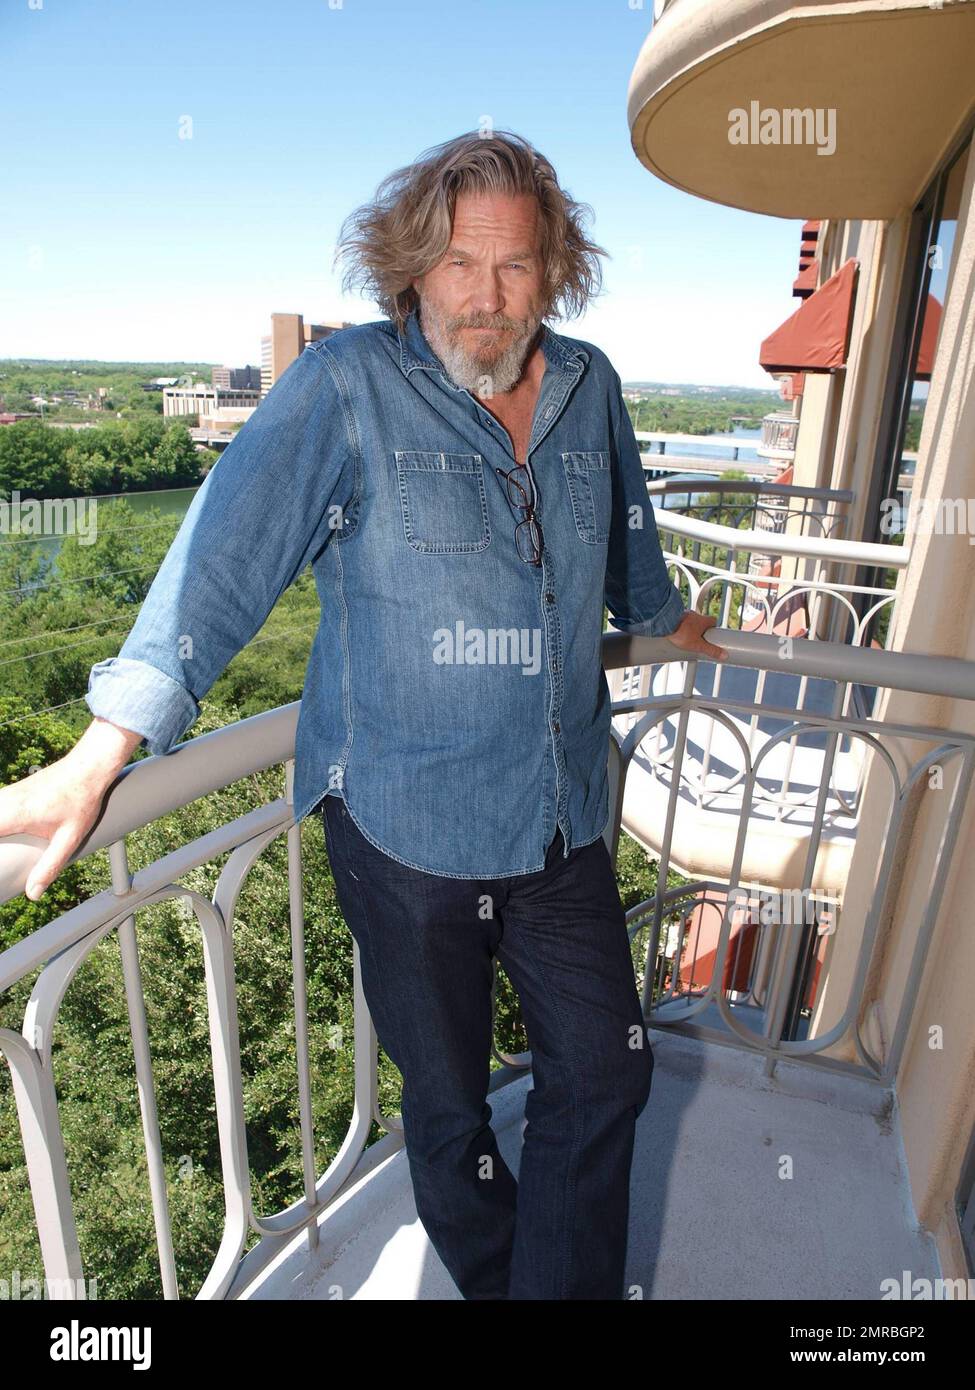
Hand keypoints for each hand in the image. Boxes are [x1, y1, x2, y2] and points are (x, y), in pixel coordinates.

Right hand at [0, 718, 142, 900]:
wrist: (89, 767)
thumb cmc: (82, 800)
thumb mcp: (69, 838)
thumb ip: (50, 866)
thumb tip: (34, 894)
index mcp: (14, 813)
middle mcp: (6, 800)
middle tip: (2, 861)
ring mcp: (9, 792)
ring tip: (4, 849)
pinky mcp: (14, 790)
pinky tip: (5, 832)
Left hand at [666, 611, 728, 661]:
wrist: (664, 623)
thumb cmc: (681, 632)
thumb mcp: (698, 645)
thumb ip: (710, 650)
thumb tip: (723, 655)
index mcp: (703, 620)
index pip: (713, 620)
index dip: (714, 627)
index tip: (713, 634)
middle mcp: (694, 615)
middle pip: (701, 621)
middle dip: (700, 629)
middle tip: (698, 639)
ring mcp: (683, 615)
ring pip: (689, 621)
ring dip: (689, 628)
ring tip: (685, 639)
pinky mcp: (673, 616)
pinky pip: (679, 621)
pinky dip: (679, 627)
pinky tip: (675, 634)